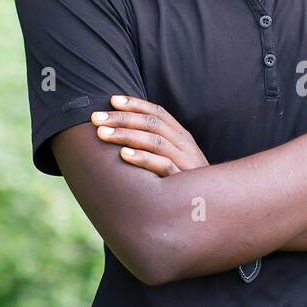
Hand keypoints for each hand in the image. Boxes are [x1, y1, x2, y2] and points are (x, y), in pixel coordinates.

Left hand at [91, 95, 208, 176]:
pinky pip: (163, 165)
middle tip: (96, 117)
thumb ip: (156, 145)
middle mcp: (184, 145)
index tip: (112, 100)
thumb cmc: (185, 183)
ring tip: (102, 133)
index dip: (136, 104)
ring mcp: (185, 162)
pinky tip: (124, 154)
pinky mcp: (183, 180)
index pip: (158, 113)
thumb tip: (124, 133)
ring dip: (126, 134)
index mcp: (182, 137)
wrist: (210, 206)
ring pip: (155, 141)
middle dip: (122, 118)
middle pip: (152, 123)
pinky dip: (143, 158)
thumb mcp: (176, 159)